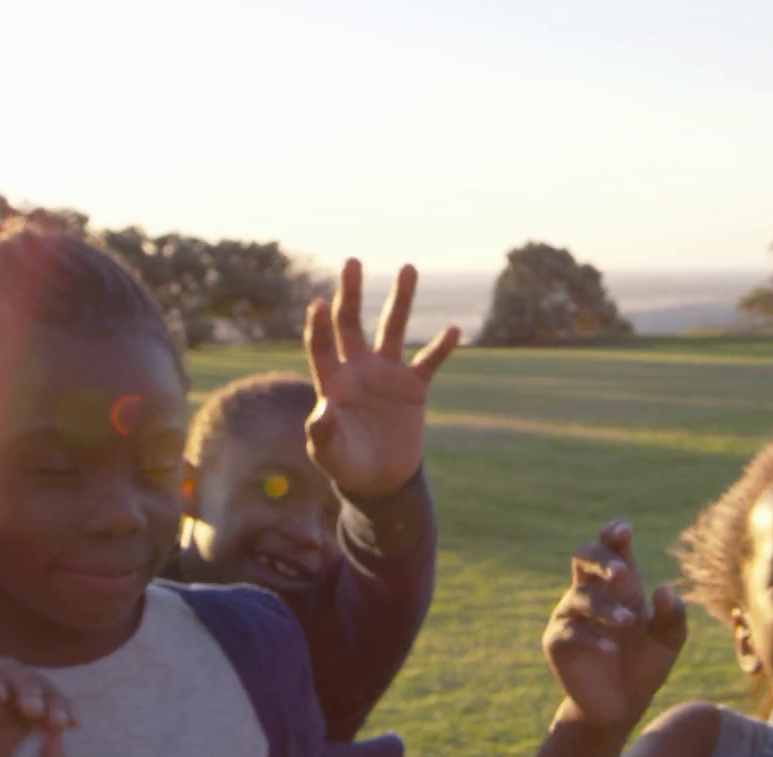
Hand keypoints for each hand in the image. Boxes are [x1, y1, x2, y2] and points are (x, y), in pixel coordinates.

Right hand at [0, 658, 75, 756]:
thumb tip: (60, 732)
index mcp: (9, 728)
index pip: (42, 700)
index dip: (60, 704)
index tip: (72, 723)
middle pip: (27, 681)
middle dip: (46, 693)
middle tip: (50, 716)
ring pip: (2, 669)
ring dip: (23, 683)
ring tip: (31, 710)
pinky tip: (0, 697)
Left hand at [303, 260, 459, 500]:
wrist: (380, 478)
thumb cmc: (347, 464)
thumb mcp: (330, 455)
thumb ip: (323, 434)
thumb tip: (321, 411)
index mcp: (332, 381)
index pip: (322, 346)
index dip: (319, 326)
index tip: (318, 303)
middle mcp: (357, 368)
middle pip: (351, 323)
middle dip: (351, 293)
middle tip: (352, 262)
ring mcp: (387, 373)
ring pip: (393, 330)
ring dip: (400, 300)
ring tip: (409, 268)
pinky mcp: (414, 386)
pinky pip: (429, 361)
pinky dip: (442, 347)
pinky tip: (454, 330)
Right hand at [543, 521, 687, 729]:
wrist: (622, 706)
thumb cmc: (645, 665)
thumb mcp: (668, 641)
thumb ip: (673, 616)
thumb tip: (663, 589)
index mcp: (619, 584)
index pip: (611, 547)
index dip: (613, 533)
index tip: (624, 532)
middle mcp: (591, 592)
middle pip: (583, 555)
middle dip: (601, 558)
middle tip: (623, 574)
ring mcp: (571, 615)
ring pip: (580, 596)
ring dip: (605, 607)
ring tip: (628, 623)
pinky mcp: (558, 642)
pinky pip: (569, 632)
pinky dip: (591, 638)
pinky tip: (611, 650)